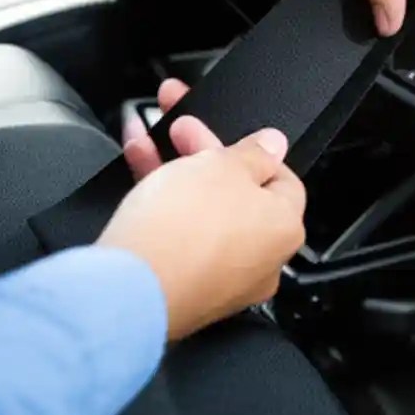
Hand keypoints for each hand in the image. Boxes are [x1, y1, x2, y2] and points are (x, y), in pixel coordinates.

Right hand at [101, 79, 306, 339]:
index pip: (281, 180)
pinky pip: (177, 233)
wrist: (129, 288)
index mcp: (284, 230)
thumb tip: (274, 144)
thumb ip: (253, 152)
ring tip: (146, 136)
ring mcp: (220, 278)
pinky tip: (137, 165)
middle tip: (179, 126)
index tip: (224, 132)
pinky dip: (159, 200)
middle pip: (235, 192)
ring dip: (174, 168)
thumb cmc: (185, 229)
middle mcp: (260, 261)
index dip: (252, 151)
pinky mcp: (182, 286)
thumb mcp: (223, 166)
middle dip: (202, 152)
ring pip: (200, 209)